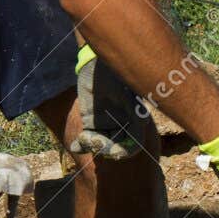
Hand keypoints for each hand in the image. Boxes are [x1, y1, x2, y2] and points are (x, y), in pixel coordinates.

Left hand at [71, 44, 146, 159]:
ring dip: (92, 146)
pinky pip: (88, 138)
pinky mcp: (91, 123)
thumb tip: (143, 129)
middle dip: (106, 149)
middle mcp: (122, 126)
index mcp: (135, 122)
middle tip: (94, 141)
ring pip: (101, 145)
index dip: (124, 151)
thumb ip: (135, 113)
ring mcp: (106, 125)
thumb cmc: (116, 77)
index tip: (113, 151)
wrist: (96, 66)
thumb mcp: (127, 94)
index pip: (133, 145)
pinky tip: (76, 146)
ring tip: (83, 138)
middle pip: (116, 148)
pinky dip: (81, 144)